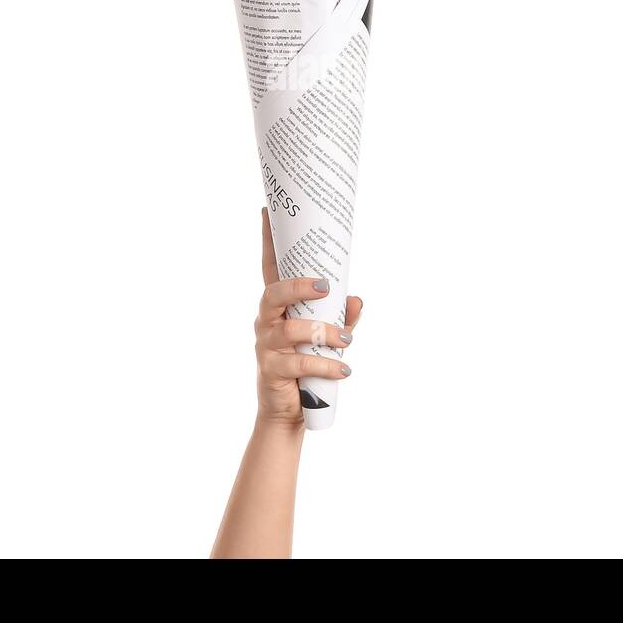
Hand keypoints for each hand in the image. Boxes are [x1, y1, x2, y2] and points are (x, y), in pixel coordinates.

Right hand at [254, 209, 361, 427]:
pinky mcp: (271, 371)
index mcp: (278, 307)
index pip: (270, 267)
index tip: (266, 211)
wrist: (287, 411)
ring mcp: (266, 346)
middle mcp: (266, 321)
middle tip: (326, 286)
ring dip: (325, 333)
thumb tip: (357, 299)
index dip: (268, 241)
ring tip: (347, 340)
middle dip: (299, 286)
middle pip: (273, 292)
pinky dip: (326, 364)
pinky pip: (300, 363)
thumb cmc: (307, 366)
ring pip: (291, 330)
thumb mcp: (328, 338)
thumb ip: (342, 317)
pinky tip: (345, 368)